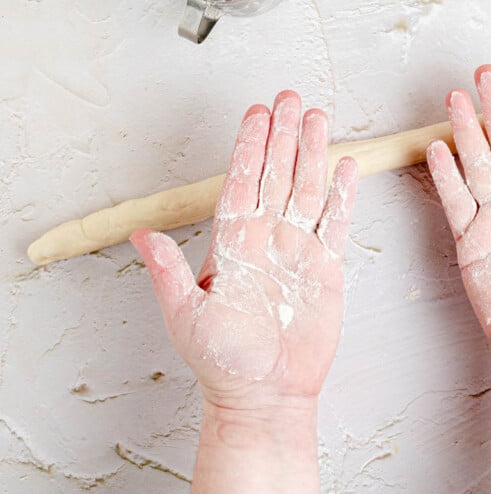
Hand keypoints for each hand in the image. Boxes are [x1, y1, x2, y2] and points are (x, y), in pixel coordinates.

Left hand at [131, 92, 357, 411]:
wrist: (264, 395)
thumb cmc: (222, 362)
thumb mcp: (186, 315)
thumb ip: (169, 272)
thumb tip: (142, 236)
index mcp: (232, 243)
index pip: (241, 182)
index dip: (248, 147)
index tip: (255, 114)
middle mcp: (266, 237)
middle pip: (276, 174)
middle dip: (281, 135)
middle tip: (287, 98)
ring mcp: (297, 249)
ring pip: (307, 188)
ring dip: (311, 152)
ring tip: (315, 117)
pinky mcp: (326, 267)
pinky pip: (336, 222)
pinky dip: (343, 194)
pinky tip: (344, 165)